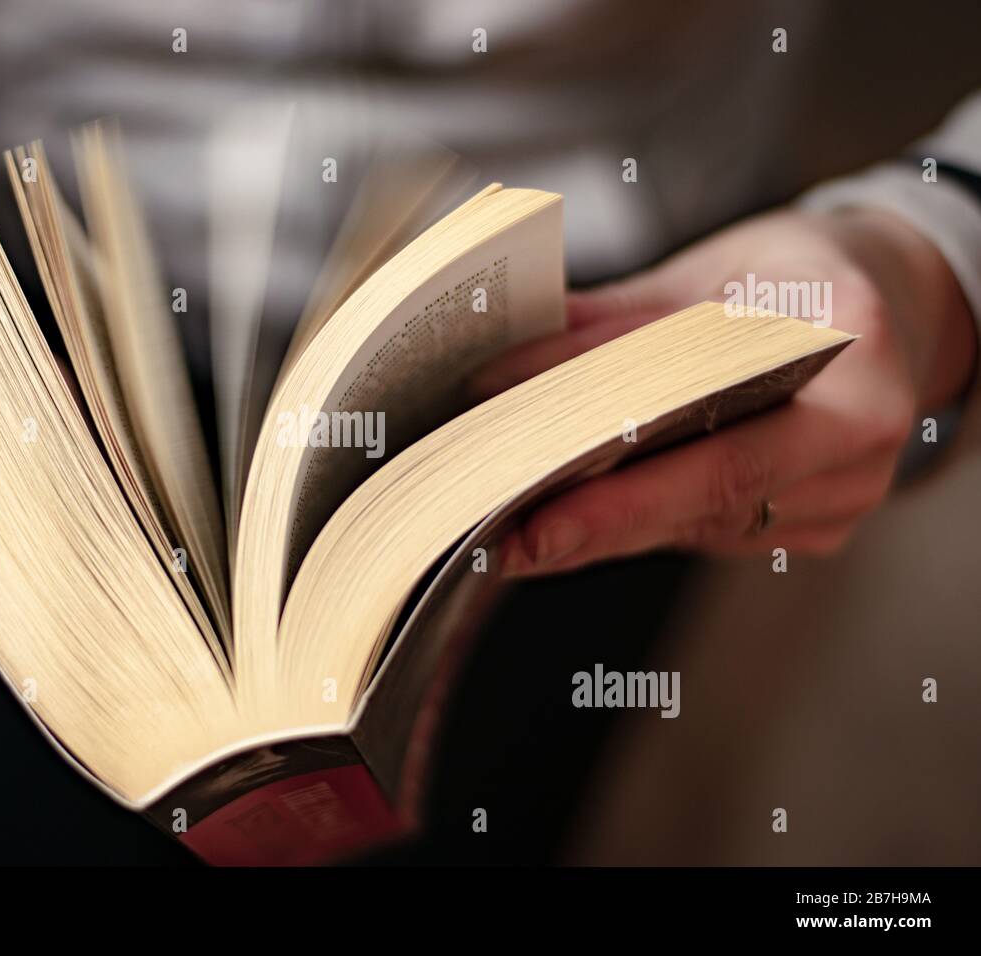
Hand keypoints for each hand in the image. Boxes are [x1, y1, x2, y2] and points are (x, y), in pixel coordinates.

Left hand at [471, 207, 977, 576]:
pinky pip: (715, 530)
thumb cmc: (798, 275)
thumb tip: (505, 371)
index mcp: (855, 356)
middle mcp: (863, 441)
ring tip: (514, 531)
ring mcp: (847, 494)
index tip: (534, 496)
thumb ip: (613, 326)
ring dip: (606, 530)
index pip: (725, 441)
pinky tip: (578, 520)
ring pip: (702, 525)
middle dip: (594, 526)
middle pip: (710, 499)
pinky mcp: (819, 524)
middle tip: (503, 542)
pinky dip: (644, 523)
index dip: (625, 485)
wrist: (890, 300)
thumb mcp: (712, 273)